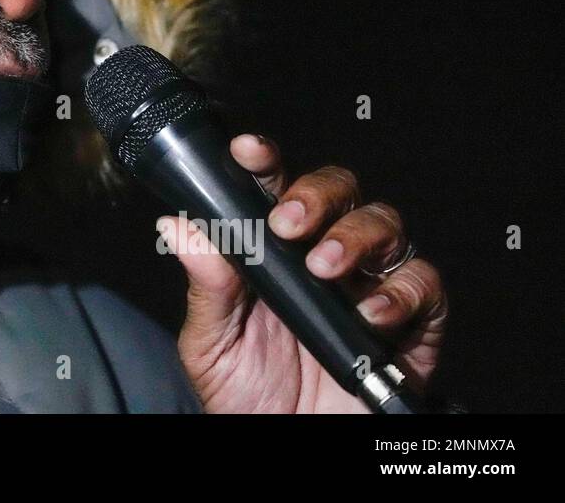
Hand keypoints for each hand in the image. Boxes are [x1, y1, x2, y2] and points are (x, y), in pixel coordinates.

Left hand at [156, 133, 447, 412]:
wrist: (291, 447)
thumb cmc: (249, 394)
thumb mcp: (212, 343)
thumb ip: (205, 285)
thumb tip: (176, 226)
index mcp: (272, 249)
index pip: (273, 186)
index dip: (264, 161)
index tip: (247, 152)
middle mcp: (324, 255)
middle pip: (337, 190)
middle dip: (314, 194)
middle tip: (287, 223)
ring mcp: (370, 283)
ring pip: (383, 223)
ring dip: (355, 236)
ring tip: (325, 266)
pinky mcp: (412, 322)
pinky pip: (423, 284)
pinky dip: (400, 292)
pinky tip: (368, 313)